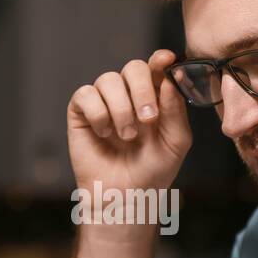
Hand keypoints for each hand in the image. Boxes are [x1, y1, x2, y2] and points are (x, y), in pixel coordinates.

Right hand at [66, 50, 191, 197]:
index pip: (156, 67)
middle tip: (148, 119)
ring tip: (127, 136)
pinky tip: (104, 134)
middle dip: (142, 90)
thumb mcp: (175, 143)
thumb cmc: (152, 171)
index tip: (165, 61)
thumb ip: (176, 111)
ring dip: (121, 108)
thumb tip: (170, 79)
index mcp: (155, 97)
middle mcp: (129, 94)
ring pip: (108, 79)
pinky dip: (98, 114)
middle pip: (133, 67)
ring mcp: (104, 101)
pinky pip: (86, 94)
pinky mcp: (81, 112)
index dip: (160, 60)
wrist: (125, 197)